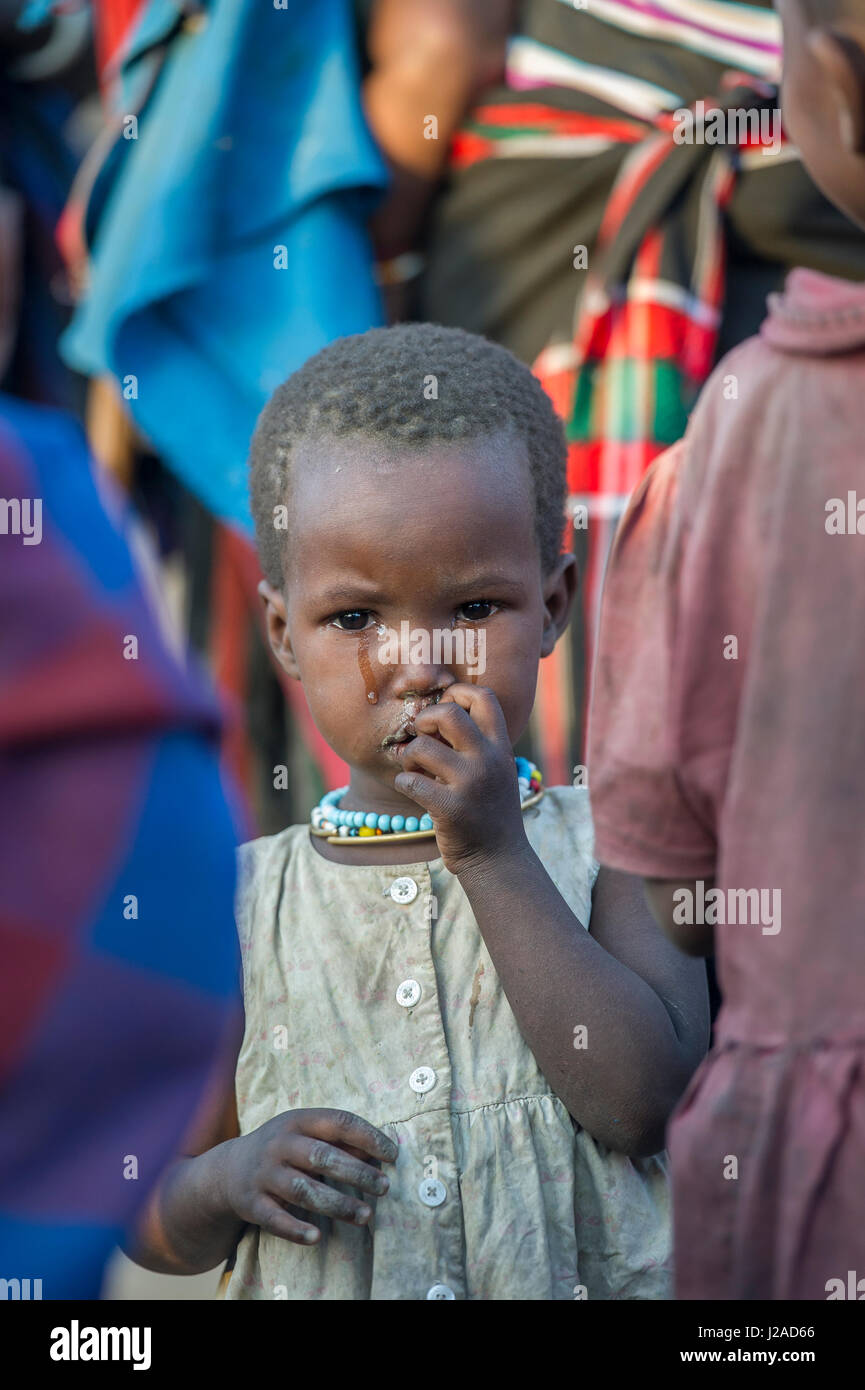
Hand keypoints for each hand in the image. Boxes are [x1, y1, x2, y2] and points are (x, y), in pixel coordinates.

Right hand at [220, 1108, 397, 1245]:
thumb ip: (341, 1141)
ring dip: (337, 1204)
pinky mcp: (252, 1203)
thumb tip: (381, 1152)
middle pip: (323, 1158)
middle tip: (384, 1187)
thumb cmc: (284, 1148)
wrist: (229, 1169)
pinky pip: (275, 1219)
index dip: (368, 1137)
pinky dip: (296, 1229)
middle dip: (357, 1173)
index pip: (339, 1122)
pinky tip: (318, 1237)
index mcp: (298, 1120)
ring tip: (365, 1216)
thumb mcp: (307, 1134)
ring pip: (304, 1191)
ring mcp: (264, 1174)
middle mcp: (279, 1144)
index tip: (393, 1155)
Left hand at [392, 683, 527, 873]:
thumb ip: (479, 743)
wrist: (498, 859)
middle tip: (422, 737)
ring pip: (421, 747)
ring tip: (415, 770)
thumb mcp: (498, 770)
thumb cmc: (489, 810)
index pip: (484, 696)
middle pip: (448, 713)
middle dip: (425, 719)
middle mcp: (488, 760)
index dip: (457, 693)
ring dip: (409, 757)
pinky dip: (403, 782)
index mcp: (500, 747)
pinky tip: (412, 789)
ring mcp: (470, 784)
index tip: (444, 712)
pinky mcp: (450, 808)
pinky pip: (409, 782)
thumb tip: (439, 713)